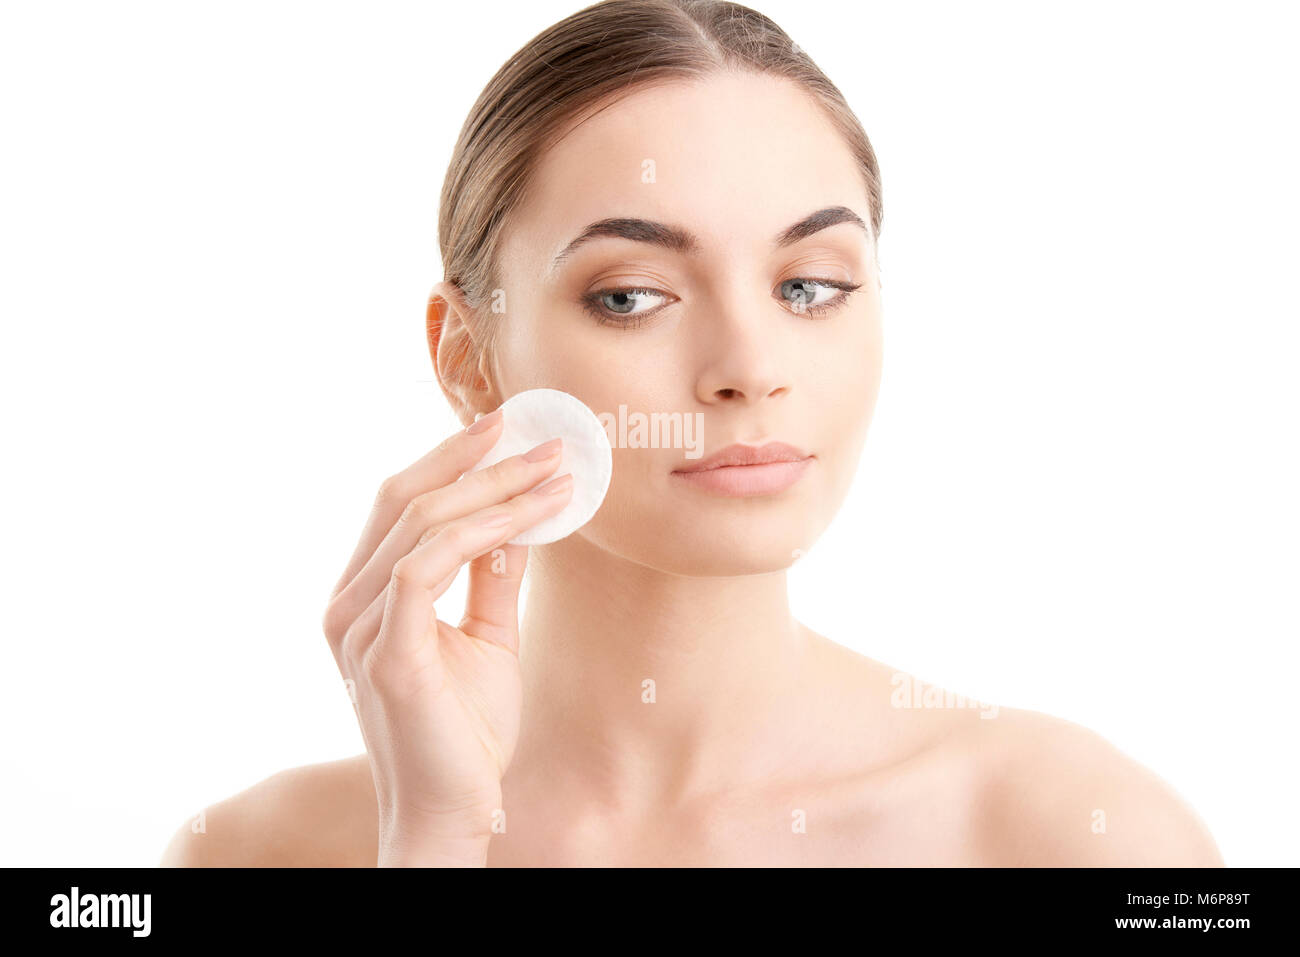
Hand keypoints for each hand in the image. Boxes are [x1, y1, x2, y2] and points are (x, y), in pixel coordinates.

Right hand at [321, 408, 573, 865]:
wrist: (454, 809)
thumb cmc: (465, 731)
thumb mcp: (487, 637)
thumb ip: (491, 577)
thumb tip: (518, 517)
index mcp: (363, 597)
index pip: (398, 505)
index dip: (449, 460)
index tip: (506, 431)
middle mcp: (347, 604)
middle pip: (403, 498)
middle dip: (473, 458)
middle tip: (535, 433)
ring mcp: (358, 627)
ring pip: (421, 523)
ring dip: (494, 489)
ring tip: (553, 472)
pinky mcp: (386, 651)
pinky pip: (428, 565)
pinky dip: (484, 531)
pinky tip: (530, 517)